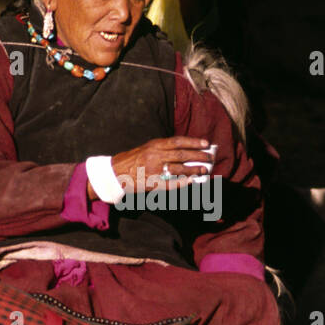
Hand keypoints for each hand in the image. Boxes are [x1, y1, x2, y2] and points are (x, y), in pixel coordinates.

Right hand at [89, 136, 212, 199]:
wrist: (115, 172)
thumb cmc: (132, 160)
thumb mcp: (147, 148)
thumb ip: (163, 149)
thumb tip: (184, 151)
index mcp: (154, 145)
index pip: (178, 141)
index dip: (193, 142)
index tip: (206, 143)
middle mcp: (155, 156)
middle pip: (182, 155)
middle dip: (198, 156)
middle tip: (209, 158)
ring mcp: (154, 170)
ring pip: (179, 169)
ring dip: (193, 170)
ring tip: (204, 171)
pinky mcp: (152, 183)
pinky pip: (170, 183)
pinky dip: (182, 183)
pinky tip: (191, 182)